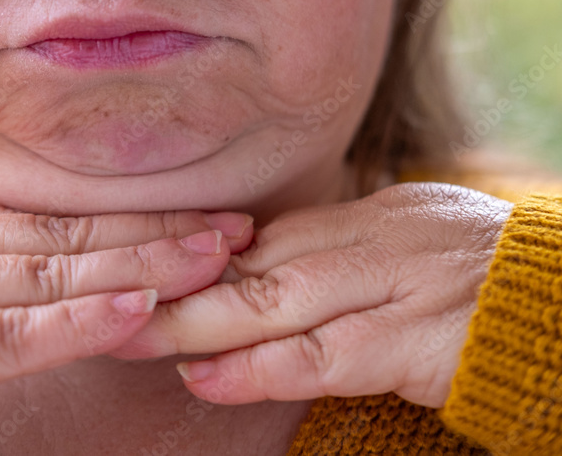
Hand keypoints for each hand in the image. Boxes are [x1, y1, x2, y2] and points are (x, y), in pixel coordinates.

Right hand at [0, 140, 254, 436]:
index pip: (35, 220)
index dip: (112, 216)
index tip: (180, 209)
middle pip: (64, 240)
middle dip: (154, 231)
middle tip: (240, 220)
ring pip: (55, 276)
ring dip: (143, 263)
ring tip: (221, 252)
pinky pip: (9, 332)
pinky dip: (79, 320)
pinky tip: (142, 308)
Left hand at [108, 182, 513, 408]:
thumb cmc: (483, 282)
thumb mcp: (406, 249)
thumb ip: (338, 256)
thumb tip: (257, 268)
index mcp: (367, 217)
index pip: (262, 236)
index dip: (193, 258)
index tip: (136, 270)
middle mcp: (373, 240)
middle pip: (253, 262)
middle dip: (176, 284)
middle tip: (109, 297)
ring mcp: (395, 286)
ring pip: (275, 301)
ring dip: (197, 323)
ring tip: (135, 336)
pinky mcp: (420, 340)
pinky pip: (324, 355)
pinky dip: (260, 367)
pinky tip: (208, 376)